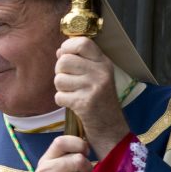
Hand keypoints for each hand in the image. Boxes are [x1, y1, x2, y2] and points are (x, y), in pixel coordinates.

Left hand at [54, 37, 130, 157]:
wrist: (111, 129)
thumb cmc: (100, 101)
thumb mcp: (97, 76)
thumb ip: (81, 61)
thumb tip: (60, 51)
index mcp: (104, 62)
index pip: (82, 42)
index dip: (67, 47)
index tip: (65, 55)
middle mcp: (100, 72)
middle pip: (64, 61)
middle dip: (60, 72)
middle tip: (69, 82)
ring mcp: (93, 88)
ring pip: (59, 79)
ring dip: (61, 89)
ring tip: (73, 93)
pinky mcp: (84, 103)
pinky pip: (59, 96)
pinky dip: (62, 101)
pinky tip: (74, 104)